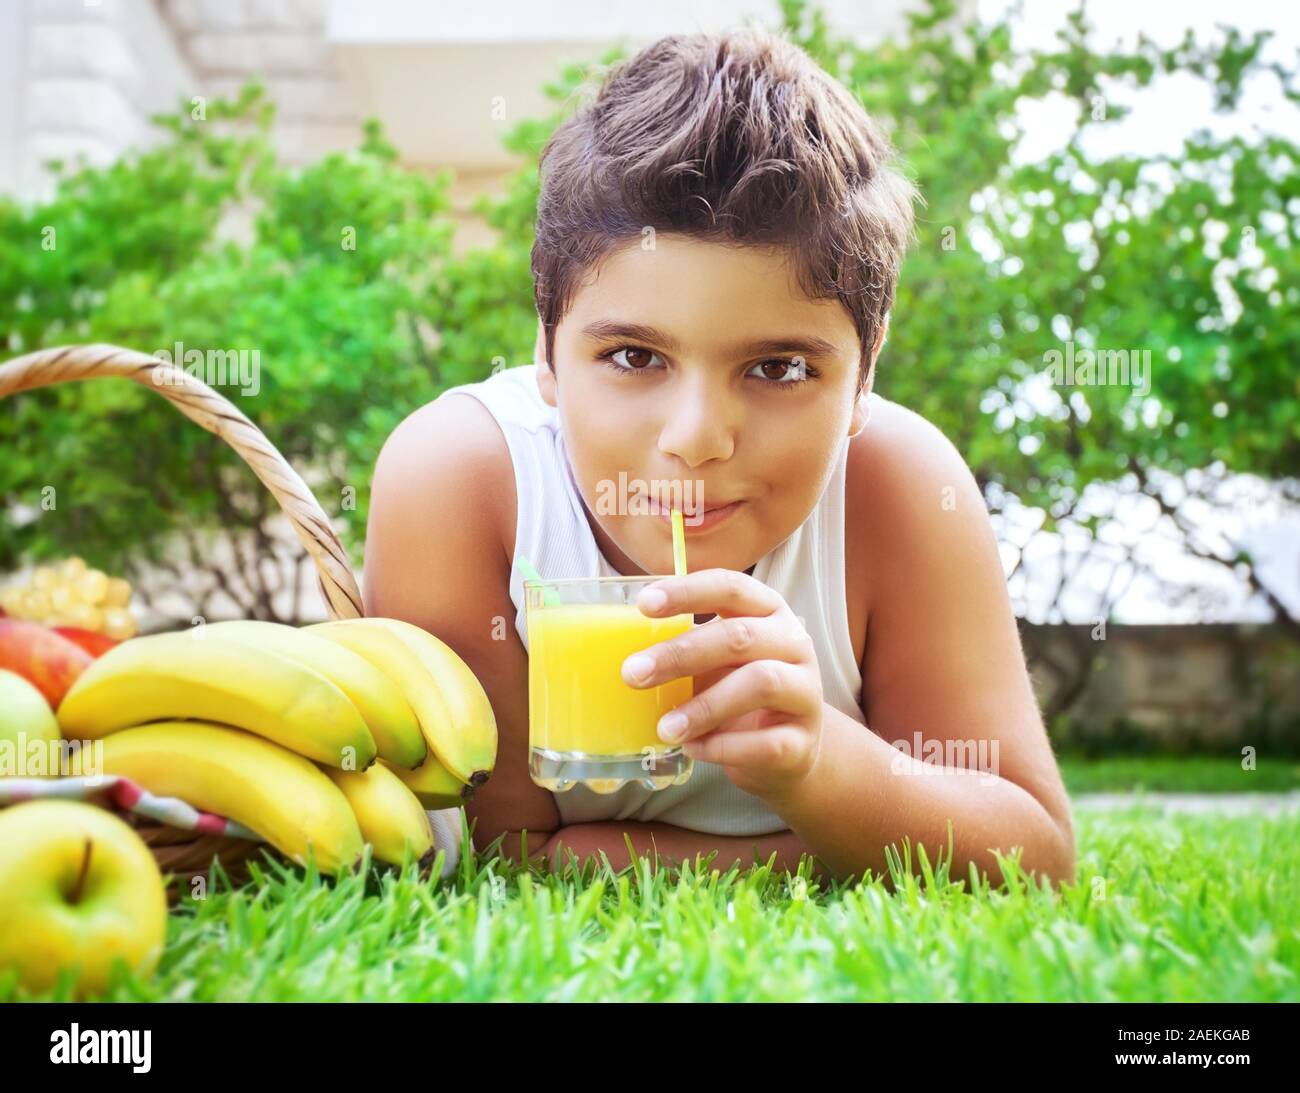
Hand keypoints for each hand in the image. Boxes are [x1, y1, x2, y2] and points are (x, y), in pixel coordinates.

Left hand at [620, 567, 824, 801]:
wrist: (788, 748)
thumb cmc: (739, 691)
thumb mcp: (715, 660)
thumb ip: (685, 647)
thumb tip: (627, 656)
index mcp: (768, 611)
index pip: (731, 587)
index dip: (688, 591)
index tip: (644, 604)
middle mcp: (795, 644)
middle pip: (740, 637)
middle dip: (681, 654)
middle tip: (633, 674)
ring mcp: (806, 692)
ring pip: (760, 684)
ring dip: (704, 706)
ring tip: (664, 728)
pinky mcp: (803, 741)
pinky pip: (765, 742)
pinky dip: (722, 747)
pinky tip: (692, 749)